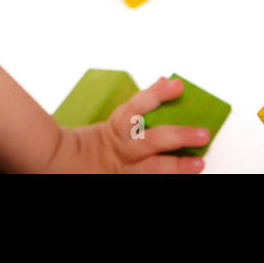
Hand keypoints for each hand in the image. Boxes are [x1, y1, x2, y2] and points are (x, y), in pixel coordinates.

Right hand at [43, 77, 210, 172]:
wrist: (61, 166)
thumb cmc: (93, 144)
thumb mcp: (114, 122)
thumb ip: (141, 106)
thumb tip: (165, 81)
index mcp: (114, 130)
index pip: (135, 109)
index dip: (156, 96)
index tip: (176, 85)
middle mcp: (119, 150)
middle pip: (149, 141)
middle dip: (177, 136)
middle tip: (202, 133)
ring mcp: (121, 170)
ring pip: (150, 169)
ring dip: (176, 166)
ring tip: (198, 164)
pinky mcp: (122, 182)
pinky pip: (144, 181)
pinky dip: (164, 179)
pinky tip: (182, 178)